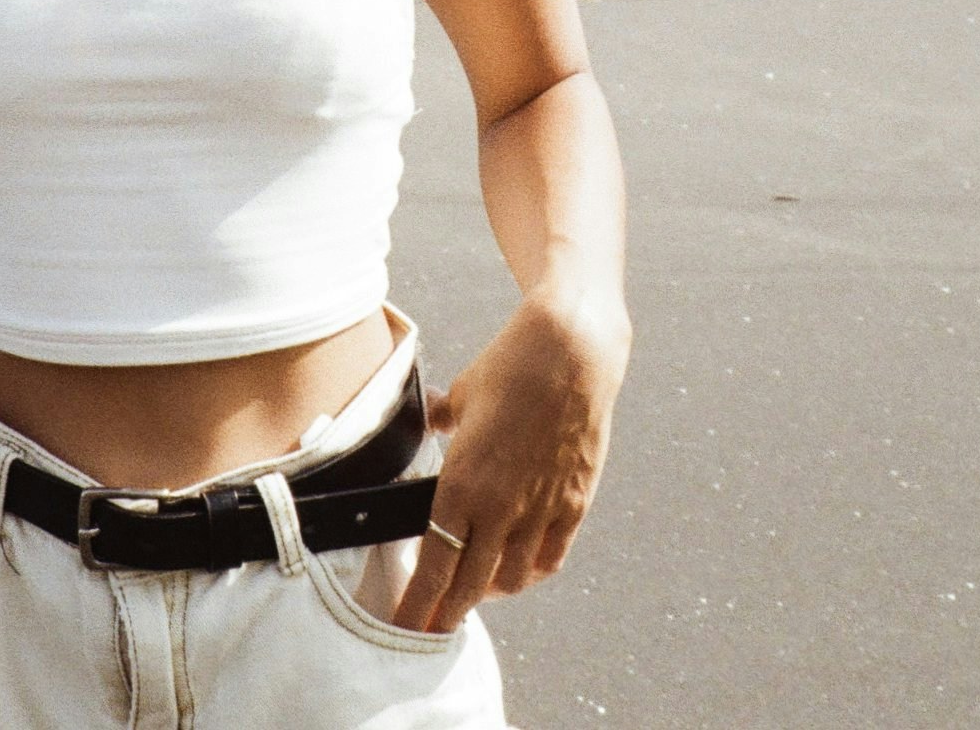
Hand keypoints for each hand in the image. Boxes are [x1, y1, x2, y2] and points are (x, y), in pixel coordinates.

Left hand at [393, 293, 627, 633]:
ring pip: (510, 579)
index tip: (405, 626)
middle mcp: (500, 506)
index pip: (434, 564)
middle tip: (431, 628)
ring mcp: (540, 509)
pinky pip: (550, 558)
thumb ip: (441, 418)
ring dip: (487, 594)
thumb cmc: (509, 367)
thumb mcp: (461, 394)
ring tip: (472, 596)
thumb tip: (429, 416)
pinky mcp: (574, 503)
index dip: (418, 603)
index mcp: (461, 483)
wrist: (570, 351)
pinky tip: (517, 576)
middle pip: (469, 584)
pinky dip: (530, 575)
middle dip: (446, 612)